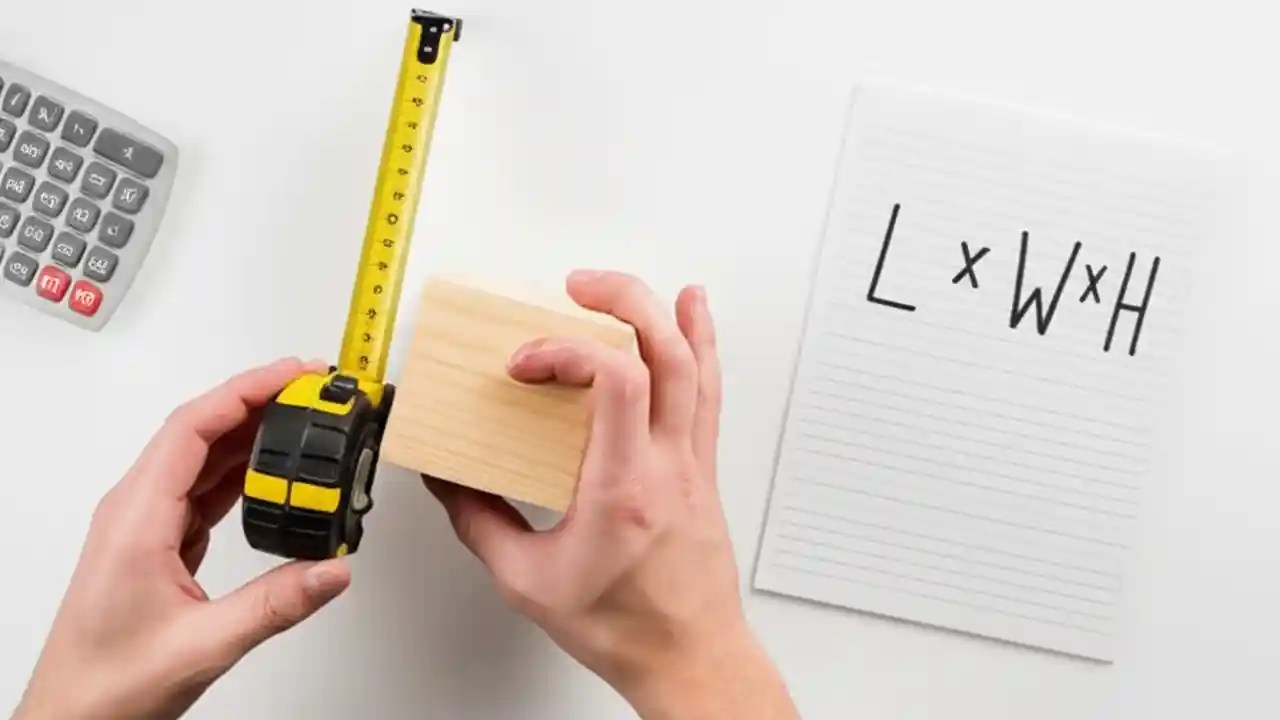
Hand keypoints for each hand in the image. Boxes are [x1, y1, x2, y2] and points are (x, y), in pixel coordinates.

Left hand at [15, 358, 351, 719]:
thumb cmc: (109, 684)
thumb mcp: (204, 645)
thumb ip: (277, 604)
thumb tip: (334, 569)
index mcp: (136, 517)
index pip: (193, 426)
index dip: (246, 390)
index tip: (294, 374)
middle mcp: (137, 510)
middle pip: (201, 430)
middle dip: (259, 400)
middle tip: (315, 389)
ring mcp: (146, 525)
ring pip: (203, 457)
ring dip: (253, 433)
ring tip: (305, 419)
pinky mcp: (159, 542)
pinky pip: (204, 487)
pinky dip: (243, 469)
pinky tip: (273, 471)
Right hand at [426, 270, 796, 718]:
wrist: (691, 657)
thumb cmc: (626, 628)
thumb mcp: (529, 583)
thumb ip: (480, 525)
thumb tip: (449, 483)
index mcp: (624, 488)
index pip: (615, 381)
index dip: (565, 352)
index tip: (525, 365)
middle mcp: (667, 465)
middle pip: (665, 352)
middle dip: (621, 301)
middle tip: (576, 288)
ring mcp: (692, 463)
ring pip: (696, 365)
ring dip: (661, 312)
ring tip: (626, 286)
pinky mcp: (702, 469)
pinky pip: (708, 390)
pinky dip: (701, 344)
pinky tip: (694, 320)